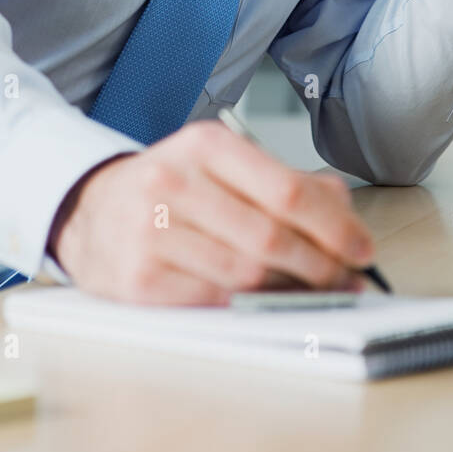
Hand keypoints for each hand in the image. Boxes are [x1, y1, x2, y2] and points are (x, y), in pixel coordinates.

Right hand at [47, 120, 374, 305]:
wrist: (90, 210)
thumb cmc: (170, 190)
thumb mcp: (222, 166)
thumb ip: (283, 181)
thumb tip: (342, 211)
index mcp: (205, 145)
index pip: (288, 189)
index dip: (334, 226)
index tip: (362, 247)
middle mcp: (174, 182)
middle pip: (271, 236)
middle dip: (322, 266)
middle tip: (348, 280)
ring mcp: (151, 231)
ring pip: (245, 273)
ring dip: (291, 290)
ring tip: (312, 291)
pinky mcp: (137, 278)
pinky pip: (212, 300)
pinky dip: (246, 305)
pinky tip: (261, 300)